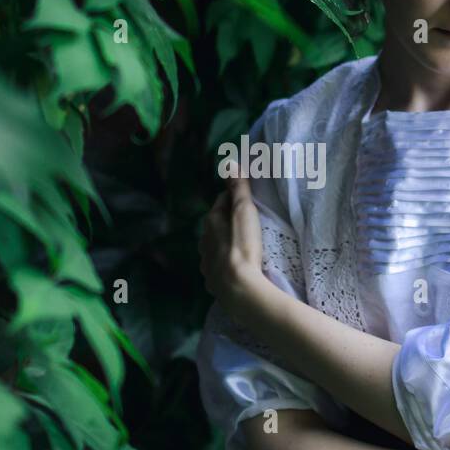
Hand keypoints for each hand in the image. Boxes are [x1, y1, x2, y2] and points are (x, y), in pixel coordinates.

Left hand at [199, 161, 267, 324]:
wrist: (239, 288)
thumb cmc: (243, 246)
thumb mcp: (244, 212)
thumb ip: (238, 189)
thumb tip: (229, 162)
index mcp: (211, 222)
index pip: (221, 204)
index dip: (233, 200)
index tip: (245, 200)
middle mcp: (204, 242)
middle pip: (216, 227)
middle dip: (227, 223)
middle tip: (245, 224)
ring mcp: (207, 263)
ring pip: (214, 248)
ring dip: (224, 245)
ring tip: (240, 247)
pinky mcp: (213, 282)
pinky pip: (217, 268)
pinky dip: (224, 265)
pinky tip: (234, 268)